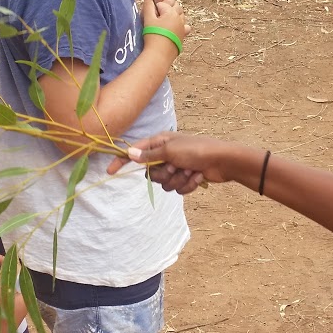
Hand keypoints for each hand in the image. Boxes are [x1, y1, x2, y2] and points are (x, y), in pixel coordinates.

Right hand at [106, 132, 235, 193]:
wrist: (223, 161)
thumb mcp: (171, 150)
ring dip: (178, 180)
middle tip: (175, 167)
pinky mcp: (185, 178)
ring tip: (190, 171)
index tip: (109, 170)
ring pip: (165, 184)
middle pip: (151, 174)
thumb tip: (129, 153)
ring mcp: (176, 167)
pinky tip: (198, 177)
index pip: (135, 152)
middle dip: (164, 174)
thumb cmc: (197, 150)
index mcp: (160, 142)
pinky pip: (178, 189)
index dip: (122, 160)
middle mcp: (166, 154)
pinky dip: (188, 185)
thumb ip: (149, 154)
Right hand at [141, 0, 189, 54]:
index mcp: (171, 11)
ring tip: (163, 18)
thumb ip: (148, 4)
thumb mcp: (148, 18)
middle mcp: (179, 18)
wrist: (159, 54)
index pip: (162, 2)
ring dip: (174, 13)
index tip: (149, 10)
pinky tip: (175, 26)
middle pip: (174, 5)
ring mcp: (182, 27)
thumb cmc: (152, 35)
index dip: (155, 5)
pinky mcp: (182, 35)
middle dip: (166, 6)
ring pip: (180, 14)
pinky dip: (180, 24)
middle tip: (156, 12)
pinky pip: (185, 26)